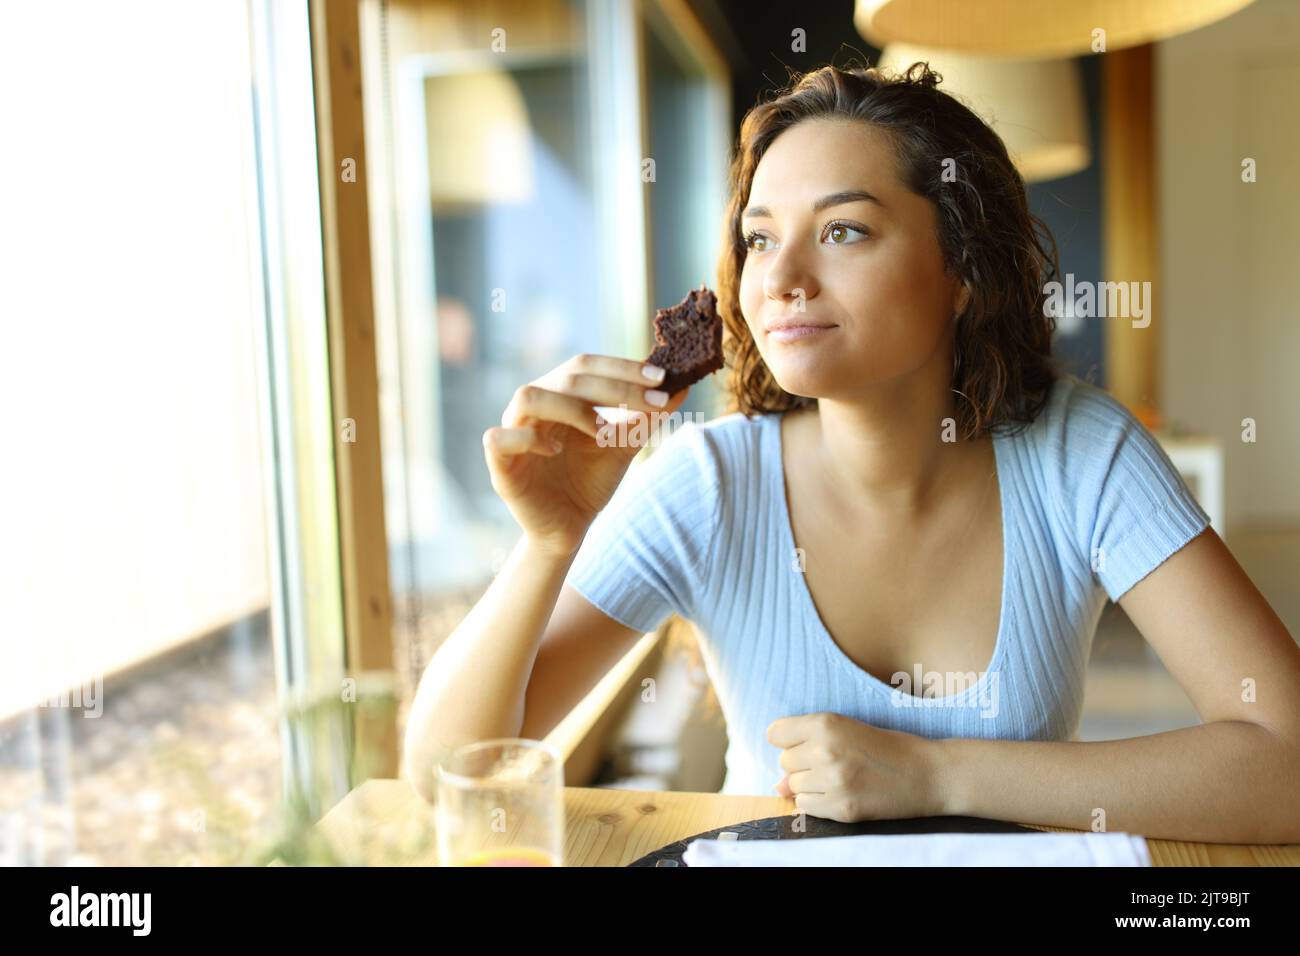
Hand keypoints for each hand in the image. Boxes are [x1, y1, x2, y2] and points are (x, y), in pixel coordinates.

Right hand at [482, 353, 689, 557]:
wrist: (570, 528)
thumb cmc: (591, 482)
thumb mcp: (624, 446)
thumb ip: (646, 418)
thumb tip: (681, 388)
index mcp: (559, 394)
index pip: (586, 365)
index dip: (622, 367)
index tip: (661, 377)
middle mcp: (534, 405)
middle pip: (566, 377)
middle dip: (614, 388)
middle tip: (652, 403)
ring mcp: (513, 431)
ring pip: (529, 396)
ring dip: (572, 409)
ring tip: (604, 432)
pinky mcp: (499, 464)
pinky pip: (499, 438)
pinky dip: (528, 439)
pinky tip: (557, 452)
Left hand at [766, 712, 947, 821]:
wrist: (929, 774)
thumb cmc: (888, 747)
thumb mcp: (848, 732)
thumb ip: (807, 749)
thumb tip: (776, 786)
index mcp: (826, 723)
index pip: (776, 734)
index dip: (788, 740)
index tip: (804, 743)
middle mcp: (825, 750)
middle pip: (784, 762)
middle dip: (802, 764)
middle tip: (835, 762)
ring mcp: (833, 781)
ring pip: (793, 786)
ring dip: (811, 785)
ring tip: (841, 778)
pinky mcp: (842, 808)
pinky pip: (806, 808)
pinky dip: (818, 804)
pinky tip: (842, 794)